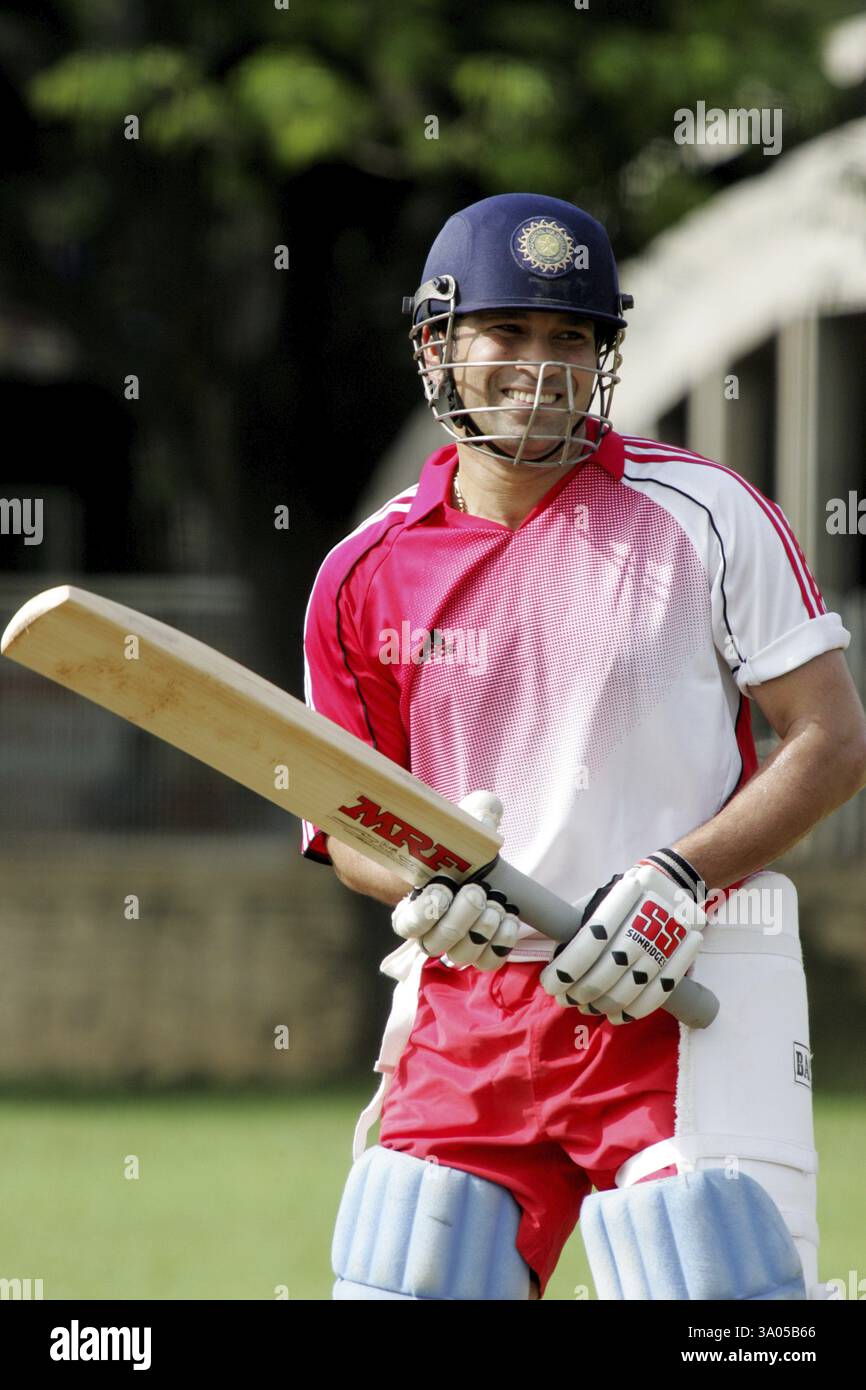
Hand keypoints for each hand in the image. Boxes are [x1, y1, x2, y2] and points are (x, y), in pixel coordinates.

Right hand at [390, 790, 520, 970]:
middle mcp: (431, 931)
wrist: (474, 870)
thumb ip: (470, 816)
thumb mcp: (459, 828)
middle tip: (476, 892)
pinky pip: (488, 961)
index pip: (407, 924)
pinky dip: (500, 944)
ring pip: (461, 954)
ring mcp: (456, 945)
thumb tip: (487, 811)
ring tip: (495, 906)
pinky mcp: (482, 952)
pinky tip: (510, 919)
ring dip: (480, 931)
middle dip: (459, 919)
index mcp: (414, 905)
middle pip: (436, 943)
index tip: (441, 886)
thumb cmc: (459, 850)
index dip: (422, 912)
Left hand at [539, 851, 706, 1023]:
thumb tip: (554, 953)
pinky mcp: (679, 962)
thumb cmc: (623, 894)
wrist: (672, 886)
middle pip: (607, 973)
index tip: (550, 982)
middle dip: (580, 992)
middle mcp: (645, 926)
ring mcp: (664, 947)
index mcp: (621, 904)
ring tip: (584, 1006)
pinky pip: (656, 996)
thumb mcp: (598, 895)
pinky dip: (632, 1012)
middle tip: (564, 998)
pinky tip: (614, 1016)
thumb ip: (577, 920)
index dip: (566, 970)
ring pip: (629, 990)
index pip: (588, 945)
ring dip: (601, 1005)